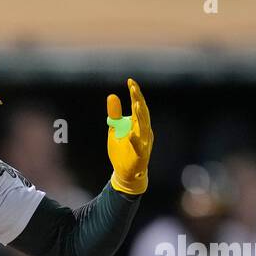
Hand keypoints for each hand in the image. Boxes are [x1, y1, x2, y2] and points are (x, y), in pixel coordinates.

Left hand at [106, 78, 153, 194]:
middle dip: (138, 99)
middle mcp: (144, 131)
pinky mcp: (140, 155)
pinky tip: (131, 134)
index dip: (135, 93)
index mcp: (138, 124)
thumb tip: (112, 96)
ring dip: (141, 115)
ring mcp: (144, 143)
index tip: (130, 81)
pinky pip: (138, 147)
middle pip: (143, 113)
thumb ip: (114, 114)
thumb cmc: (122, 151)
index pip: (138, 105)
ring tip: (136, 103)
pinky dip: (135, 140)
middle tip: (133, 87)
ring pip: (144, 127)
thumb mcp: (114, 130)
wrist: (125, 174)